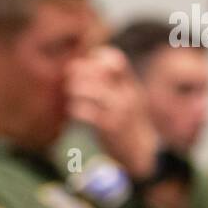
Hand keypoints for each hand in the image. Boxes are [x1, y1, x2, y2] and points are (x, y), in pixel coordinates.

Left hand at [67, 46, 159, 179]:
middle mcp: (127, 95)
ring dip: (76, 88)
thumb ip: (113, 82)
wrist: (139, 150)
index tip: (86, 61)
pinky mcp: (109, 127)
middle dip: (81, 71)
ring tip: (70, 91)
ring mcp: (119, 111)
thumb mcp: (127, 97)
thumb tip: (88, 62)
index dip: (99, 56)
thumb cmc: (126, 120)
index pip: (117, 60)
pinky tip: (73, 109)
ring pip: (93, 91)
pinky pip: (87, 113)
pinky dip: (76, 109)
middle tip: (69, 74)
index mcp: (131, 85)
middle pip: (101, 73)